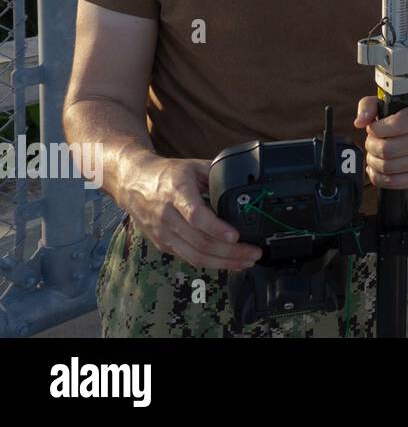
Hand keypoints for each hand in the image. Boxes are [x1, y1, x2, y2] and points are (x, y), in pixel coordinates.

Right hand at [117, 155, 261, 270]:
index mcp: (177, 192)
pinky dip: (209, 263)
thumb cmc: (167, 174)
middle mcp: (167, 216)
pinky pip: (187, 258)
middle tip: (253, 253)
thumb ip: (217, 174)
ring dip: (222, 262)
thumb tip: (244, 181)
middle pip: (199, 241)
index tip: (236, 235)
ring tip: (245, 262)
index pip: (196, 216)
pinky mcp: (162, 244)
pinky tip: (227, 262)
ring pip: (194, 255)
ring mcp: (163, 233)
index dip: (216, 228)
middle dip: (229, 251)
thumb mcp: (193, 166)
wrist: (133, 183)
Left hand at [355, 95, 407, 189]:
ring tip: (375, 153)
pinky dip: (379, 177)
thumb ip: (368, 107)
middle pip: (388, 150)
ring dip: (373, 161)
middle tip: (372, 141)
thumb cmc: (401, 118)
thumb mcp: (384, 104)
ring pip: (388, 167)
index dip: (376, 128)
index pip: (395, 125)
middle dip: (371, 146)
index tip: (374, 127)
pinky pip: (393, 182)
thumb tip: (360, 122)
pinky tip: (379, 167)